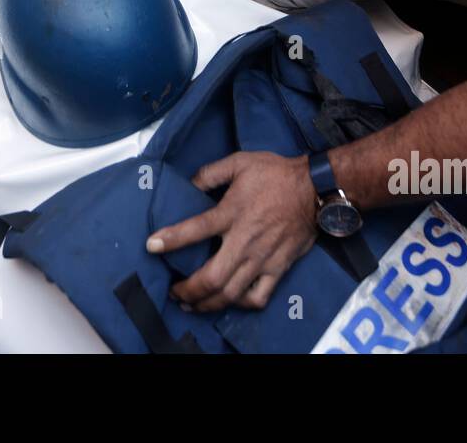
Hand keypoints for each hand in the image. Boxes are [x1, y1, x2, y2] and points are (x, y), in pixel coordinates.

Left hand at [147, 151, 318, 312]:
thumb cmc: (277, 174)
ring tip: (193, 305)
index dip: (170, 239)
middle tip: (174, 292)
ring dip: (207, 304)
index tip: (152, 246)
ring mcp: (262, 258)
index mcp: (231, 212)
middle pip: (210, 278)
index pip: (194, 229)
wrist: (314, 188)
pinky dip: (240, 305)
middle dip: (187, 290)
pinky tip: (229, 301)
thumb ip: (211, 172)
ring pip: (230, 294)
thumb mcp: (240, 162)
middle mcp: (244, 240)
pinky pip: (258, 297)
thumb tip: (189, 182)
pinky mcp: (278, 268)